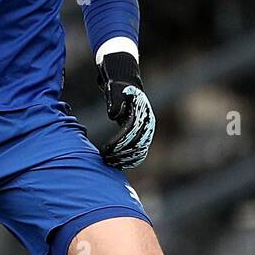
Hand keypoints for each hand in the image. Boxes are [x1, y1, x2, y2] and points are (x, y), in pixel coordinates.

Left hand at [97, 51, 155, 169]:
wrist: (128, 88)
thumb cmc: (119, 90)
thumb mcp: (115, 92)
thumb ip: (115, 102)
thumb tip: (114, 115)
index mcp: (142, 113)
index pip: (132, 132)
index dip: (119, 142)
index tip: (106, 148)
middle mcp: (148, 123)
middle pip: (137, 143)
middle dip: (121, 153)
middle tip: (105, 158)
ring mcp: (148, 131)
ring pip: (140, 150)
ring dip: (126, 159)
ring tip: (110, 163)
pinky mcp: (144, 136)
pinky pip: (141, 152)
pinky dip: (131, 161)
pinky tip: (119, 166)